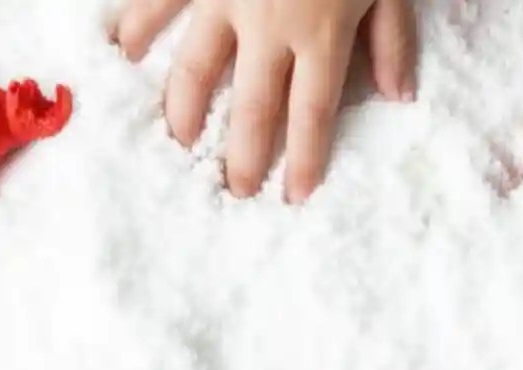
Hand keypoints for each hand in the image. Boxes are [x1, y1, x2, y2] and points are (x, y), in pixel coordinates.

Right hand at [115, 0, 417, 201]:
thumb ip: (392, 37)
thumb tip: (398, 96)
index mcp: (322, 32)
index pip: (311, 114)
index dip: (303, 160)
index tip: (294, 197)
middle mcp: (268, 26)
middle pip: (250, 109)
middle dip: (240, 158)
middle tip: (233, 190)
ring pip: (194, 70)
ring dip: (183, 113)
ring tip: (179, 143)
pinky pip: (159, 5)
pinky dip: (138, 28)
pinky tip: (123, 52)